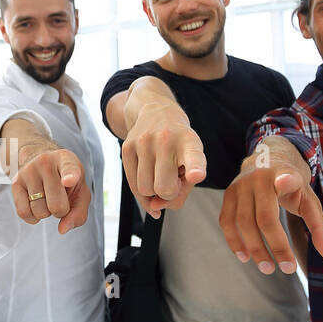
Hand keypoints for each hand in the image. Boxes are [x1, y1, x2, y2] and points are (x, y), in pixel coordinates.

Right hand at [10, 145, 89, 232]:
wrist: (40, 159)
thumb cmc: (65, 180)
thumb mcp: (80, 191)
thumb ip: (79, 212)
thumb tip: (62, 229)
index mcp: (67, 160)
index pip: (69, 169)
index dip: (70, 176)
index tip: (69, 181)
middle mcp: (46, 163)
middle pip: (56, 205)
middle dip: (61, 211)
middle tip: (60, 200)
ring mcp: (28, 171)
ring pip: (39, 211)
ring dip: (46, 213)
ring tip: (47, 199)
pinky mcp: (15, 182)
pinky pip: (23, 212)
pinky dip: (32, 218)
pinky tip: (36, 207)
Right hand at [121, 102, 206, 217]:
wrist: (155, 112)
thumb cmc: (178, 145)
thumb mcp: (190, 162)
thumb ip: (181, 192)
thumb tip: (156, 209)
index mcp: (190, 142)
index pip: (193, 158)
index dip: (195, 169)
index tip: (196, 176)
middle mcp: (166, 140)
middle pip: (164, 188)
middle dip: (168, 193)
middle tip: (172, 179)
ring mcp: (144, 142)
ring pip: (145, 190)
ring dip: (153, 190)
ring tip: (159, 174)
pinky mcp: (127, 147)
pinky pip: (133, 185)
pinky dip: (142, 190)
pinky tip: (148, 177)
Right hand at [218, 148, 322, 274]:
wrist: (267, 159)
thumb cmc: (292, 185)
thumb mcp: (309, 200)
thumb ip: (319, 227)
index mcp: (284, 174)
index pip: (285, 179)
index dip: (285, 181)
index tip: (284, 182)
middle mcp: (259, 178)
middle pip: (265, 218)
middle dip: (276, 246)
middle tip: (286, 268)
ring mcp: (240, 185)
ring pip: (243, 223)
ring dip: (254, 249)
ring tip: (267, 268)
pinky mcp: (228, 193)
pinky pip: (226, 221)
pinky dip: (233, 241)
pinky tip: (244, 256)